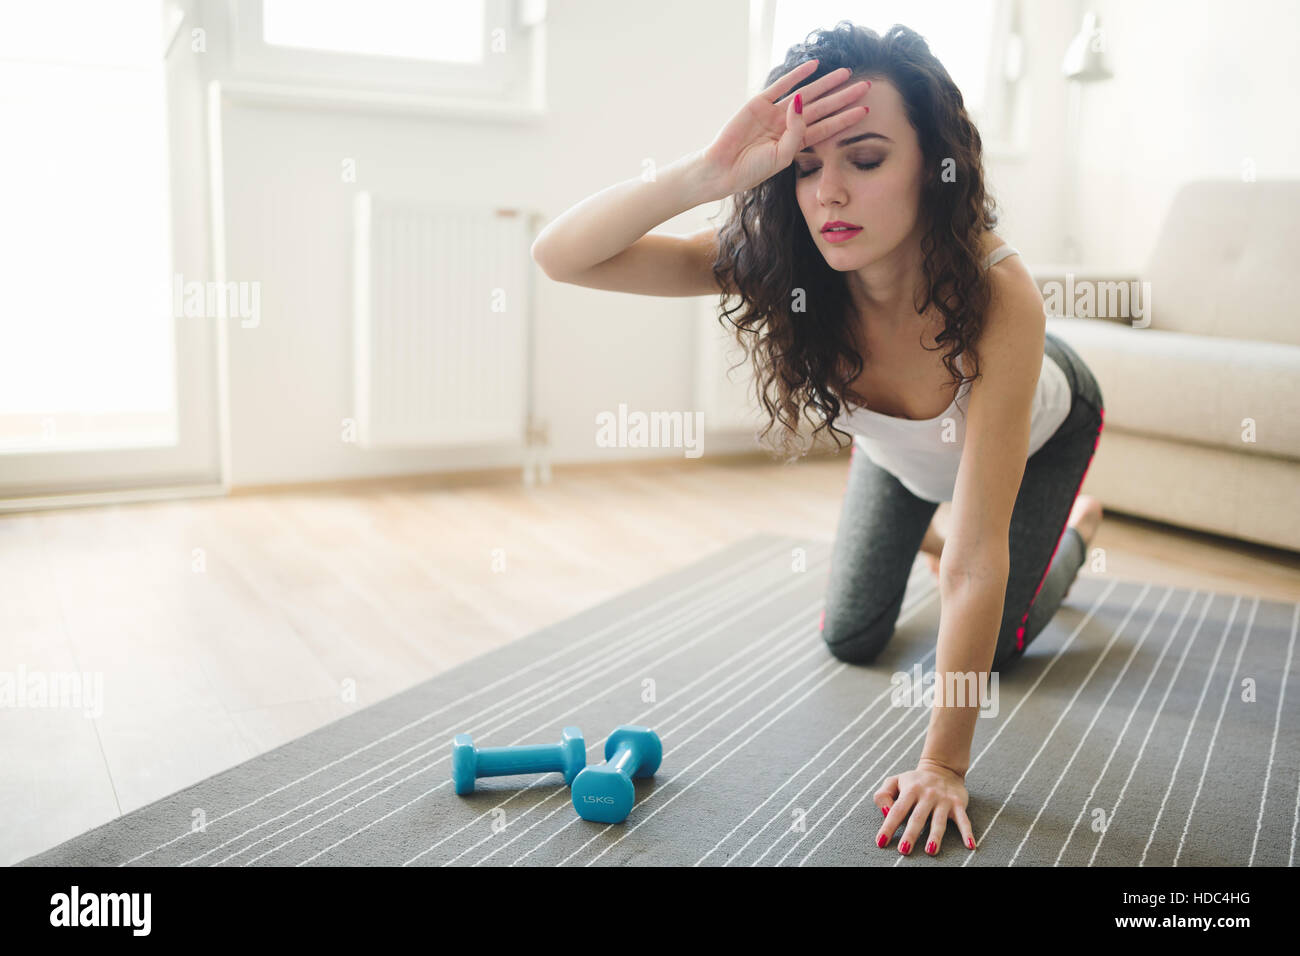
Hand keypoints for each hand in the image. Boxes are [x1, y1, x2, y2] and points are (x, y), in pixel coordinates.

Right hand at [696, 59, 870, 198]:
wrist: (723, 169)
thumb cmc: (751, 170)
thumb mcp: (782, 157)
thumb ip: (796, 132)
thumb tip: (801, 101)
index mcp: (796, 142)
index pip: (827, 127)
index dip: (846, 118)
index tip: (866, 110)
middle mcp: (788, 125)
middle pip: (822, 107)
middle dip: (843, 97)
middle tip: (866, 86)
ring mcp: (775, 113)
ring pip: (807, 94)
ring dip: (826, 83)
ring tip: (846, 73)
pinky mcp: (759, 103)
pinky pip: (782, 85)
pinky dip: (797, 74)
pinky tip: (814, 66)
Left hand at [873, 757, 976, 856]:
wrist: (942, 768)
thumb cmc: (914, 781)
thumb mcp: (895, 781)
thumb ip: (883, 795)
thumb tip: (885, 813)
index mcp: (910, 790)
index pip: (897, 810)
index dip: (888, 826)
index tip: (881, 842)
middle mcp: (927, 795)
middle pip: (917, 817)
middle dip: (911, 834)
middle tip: (903, 850)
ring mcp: (944, 800)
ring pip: (939, 821)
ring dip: (935, 836)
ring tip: (930, 850)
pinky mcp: (958, 804)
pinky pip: (964, 820)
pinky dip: (967, 832)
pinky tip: (970, 846)